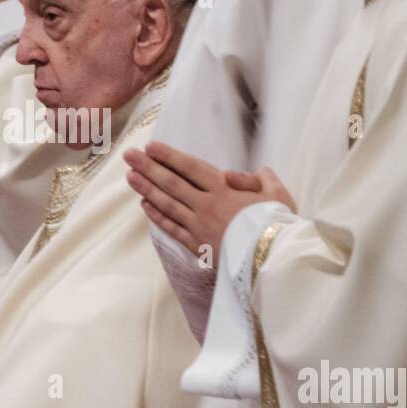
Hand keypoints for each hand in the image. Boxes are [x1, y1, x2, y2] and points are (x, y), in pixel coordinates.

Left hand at [125, 141, 294, 260]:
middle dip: (148, 167)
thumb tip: (251, 172)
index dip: (169, 156)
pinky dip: (157, 216)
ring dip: (147, 189)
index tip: (151, 146)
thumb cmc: (277, 225)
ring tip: (130, 176)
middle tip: (129, 155)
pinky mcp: (197, 245)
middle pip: (172, 183)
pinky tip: (145, 205)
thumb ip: (262, 178)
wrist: (274, 261)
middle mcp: (207, 205)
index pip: (191, 168)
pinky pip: (172, 228)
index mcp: (225, 190)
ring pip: (167, 204)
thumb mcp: (277, 194)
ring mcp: (199, 226)